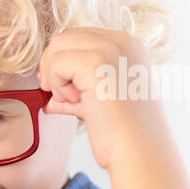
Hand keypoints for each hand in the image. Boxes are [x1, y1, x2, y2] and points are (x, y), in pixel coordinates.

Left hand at [36, 27, 167, 170]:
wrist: (139, 150)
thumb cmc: (123, 133)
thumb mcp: (98, 102)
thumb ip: (75, 93)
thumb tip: (50, 99)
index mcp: (126, 46)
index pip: (77, 38)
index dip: (61, 62)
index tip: (61, 89)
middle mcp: (121, 41)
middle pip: (64, 38)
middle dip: (52, 67)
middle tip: (58, 95)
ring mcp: (110, 48)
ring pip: (57, 47)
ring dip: (55, 77)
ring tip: (72, 100)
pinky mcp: (97, 62)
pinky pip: (56, 63)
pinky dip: (57, 85)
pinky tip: (76, 102)